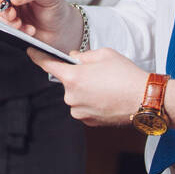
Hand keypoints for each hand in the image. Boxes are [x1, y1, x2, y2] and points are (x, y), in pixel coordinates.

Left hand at [26, 47, 147, 126]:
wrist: (144, 99)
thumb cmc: (126, 75)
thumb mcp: (104, 54)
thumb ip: (83, 55)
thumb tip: (74, 58)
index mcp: (73, 77)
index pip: (48, 65)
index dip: (38, 56)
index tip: (31, 51)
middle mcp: (72, 97)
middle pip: (67, 81)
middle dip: (78, 76)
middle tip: (98, 74)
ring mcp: (79, 111)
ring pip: (76, 95)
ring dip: (85, 90)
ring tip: (106, 87)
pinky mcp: (88, 122)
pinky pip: (84, 107)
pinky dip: (91, 102)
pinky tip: (107, 98)